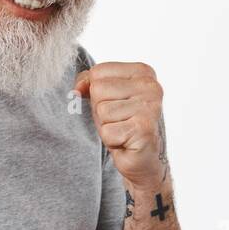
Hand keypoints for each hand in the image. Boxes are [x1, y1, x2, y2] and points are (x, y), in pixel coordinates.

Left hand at [74, 61, 169, 190]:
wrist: (142, 157)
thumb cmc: (122, 123)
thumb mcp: (103, 96)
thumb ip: (89, 82)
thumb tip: (78, 89)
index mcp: (142, 72)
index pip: (98, 72)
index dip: (95, 92)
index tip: (113, 103)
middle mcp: (150, 87)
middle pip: (98, 90)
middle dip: (100, 110)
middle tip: (118, 120)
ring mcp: (149, 108)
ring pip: (102, 111)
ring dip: (106, 126)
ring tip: (122, 130)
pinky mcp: (144, 129)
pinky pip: (107, 131)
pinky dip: (111, 140)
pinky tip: (125, 141)